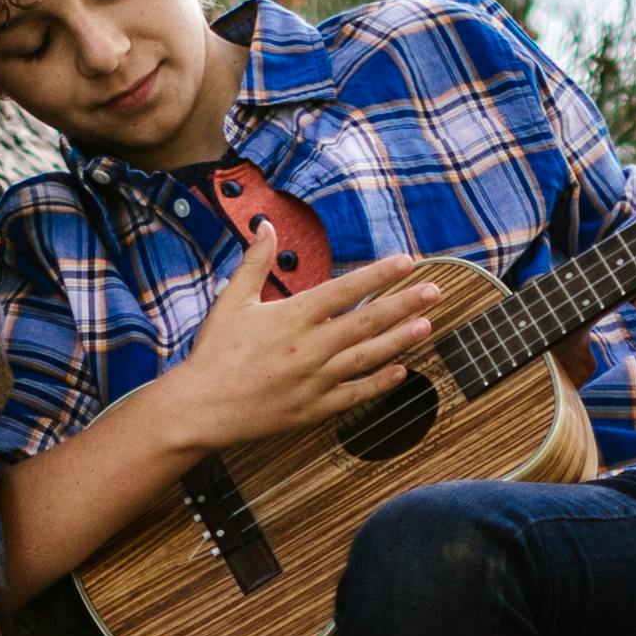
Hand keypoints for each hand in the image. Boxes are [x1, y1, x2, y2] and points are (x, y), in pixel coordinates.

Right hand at [146, 257, 457, 448]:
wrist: (201, 408)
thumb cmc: (214, 353)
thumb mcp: (232, 301)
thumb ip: (254, 263)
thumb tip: (266, 226)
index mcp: (292, 317)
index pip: (345, 290)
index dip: (379, 275)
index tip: (406, 262)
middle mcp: (310, 347)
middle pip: (367, 322)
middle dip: (404, 304)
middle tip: (435, 291)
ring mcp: (315, 380)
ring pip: (368, 356)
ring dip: (401, 340)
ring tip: (427, 325)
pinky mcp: (314, 409)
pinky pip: (355, 394)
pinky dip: (380, 383)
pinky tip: (401, 371)